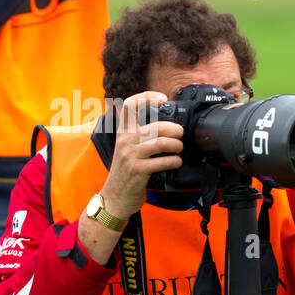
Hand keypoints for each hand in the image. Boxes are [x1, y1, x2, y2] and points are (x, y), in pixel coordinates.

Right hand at [104, 92, 184, 217]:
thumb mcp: (126, 149)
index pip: (130, 105)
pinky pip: (163, 161)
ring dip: (177, 146)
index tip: (162, 99)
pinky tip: (175, 162)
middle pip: (156, 126)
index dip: (147, 97)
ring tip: (179, 149)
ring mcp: (130, 155)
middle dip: (175, 130)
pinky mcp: (138, 170)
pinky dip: (174, 161)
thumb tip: (167, 126)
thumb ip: (140, 136)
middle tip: (180, 134)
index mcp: (123, 132)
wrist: (114, 198)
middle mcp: (125, 141)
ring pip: (162, 142)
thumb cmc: (125, 173)